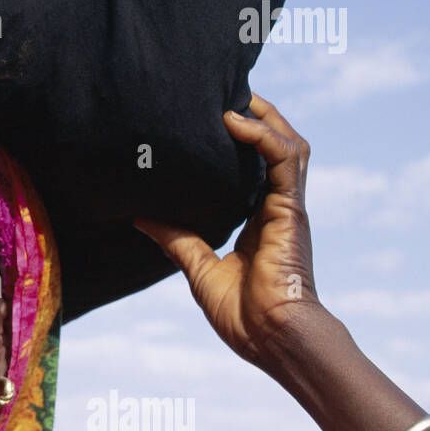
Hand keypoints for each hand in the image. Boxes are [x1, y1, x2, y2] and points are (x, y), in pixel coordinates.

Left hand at [132, 93, 327, 373]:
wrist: (272, 339)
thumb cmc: (243, 314)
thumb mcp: (198, 267)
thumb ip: (175, 238)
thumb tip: (139, 217)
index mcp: (258, 219)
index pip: (253, 166)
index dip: (241, 138)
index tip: (210, 115)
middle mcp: (275, 207)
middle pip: (276, 146)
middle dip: (258, 115)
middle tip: (225, 91)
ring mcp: (286, 206)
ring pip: (288, 143)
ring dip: (265, 115)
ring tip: (235, 95)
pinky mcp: (290, 209)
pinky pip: (283, 160)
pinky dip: (262, 135)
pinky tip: (236, 120)